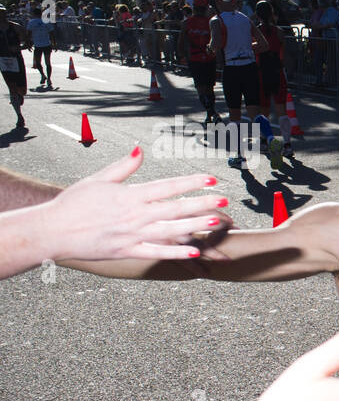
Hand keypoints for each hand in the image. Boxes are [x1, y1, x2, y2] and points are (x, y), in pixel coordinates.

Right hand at [46, 148, 231, 261]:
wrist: (52, 230)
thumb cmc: (73, 203)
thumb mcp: (97, 179)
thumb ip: (123, 166)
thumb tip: (140, 148)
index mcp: (129, 195)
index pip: (167, 186)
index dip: (190, 182)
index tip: (210, 179)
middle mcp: (134, 215)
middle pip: (175, 208)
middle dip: (201, 204)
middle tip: (224, 200)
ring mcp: (132, 235)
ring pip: (170, 230)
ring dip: (195, 226)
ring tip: (216, 223)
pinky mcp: (127, 252)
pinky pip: (156, 252)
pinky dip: (176, 252)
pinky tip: (195, 250)